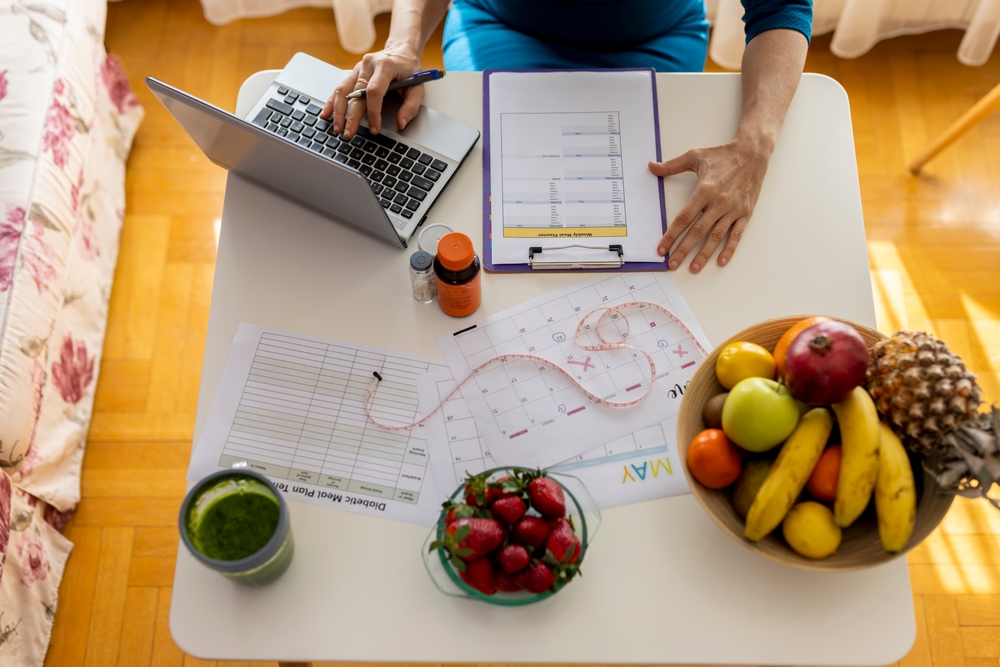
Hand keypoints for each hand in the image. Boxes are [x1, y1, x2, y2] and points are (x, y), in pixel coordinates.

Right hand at [320, 49, 422, 139]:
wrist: (402, 50)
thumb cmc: (410, 69)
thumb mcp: (418, 87)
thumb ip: (411, 106)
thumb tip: (401, 123)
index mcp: (385, 66)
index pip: (374, 92)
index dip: (373, 112)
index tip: (374, 128)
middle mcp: (369, 65)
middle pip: (355, 93)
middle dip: (351, 116)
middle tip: (348, 134)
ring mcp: (359, 67)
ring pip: (343, 90)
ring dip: (338, 111)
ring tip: (337, 128)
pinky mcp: (354, 72)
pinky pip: (340, 87)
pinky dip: (333, 101)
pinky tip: (327, 113)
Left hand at [649, 138, 770, 272]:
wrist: (752, 152)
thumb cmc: (723, 155)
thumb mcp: (695, 156)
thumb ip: (672, 165)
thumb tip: (652, 167)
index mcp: (704, 190)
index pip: (683, 218)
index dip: (671, 235)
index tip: (662, 248)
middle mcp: (719, 202)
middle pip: (697, 231)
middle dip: (683, 250)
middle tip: (673, 264)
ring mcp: (733, 209)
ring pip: (716, 236)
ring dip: (704, 254)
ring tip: (693, 268)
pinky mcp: (745, 212)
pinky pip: (737, 234)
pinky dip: (729, 249)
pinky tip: (721, 261)